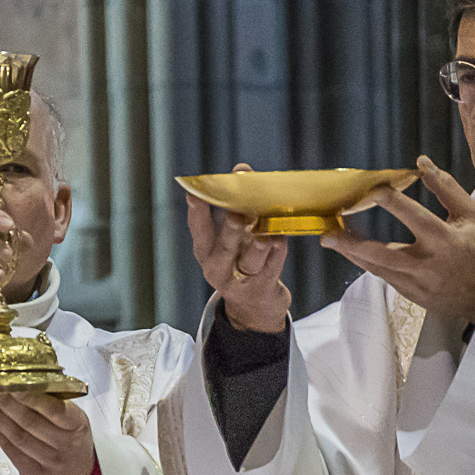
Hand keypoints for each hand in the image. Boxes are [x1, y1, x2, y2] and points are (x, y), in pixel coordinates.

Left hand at [0, 392, 95, 474]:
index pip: (54, 409)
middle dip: (5, 402)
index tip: (12, 383)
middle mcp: (65, 445)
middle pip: (29, 421)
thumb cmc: (72, 441)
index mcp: (77, 425)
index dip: (32, 396)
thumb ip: (56, 400)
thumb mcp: (74, 421)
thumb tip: (33, 374)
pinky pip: (12, 450)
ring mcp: (50, 462)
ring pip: (17, 435)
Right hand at [186, 164, 289, 332]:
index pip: (198, 229)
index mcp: (206, 250)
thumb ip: (237, 201)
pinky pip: (270, 270)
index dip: (196, 212)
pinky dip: (276, 254)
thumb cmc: (242, 257)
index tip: (194, 193)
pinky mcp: (261, 290)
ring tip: (263, 236)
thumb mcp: (234, 234)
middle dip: (231, 230)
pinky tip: (280, 240)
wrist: (254, 305)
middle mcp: (217, 267)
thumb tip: (242, 170)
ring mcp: (239, 282)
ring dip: (257, 247)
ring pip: (248, 262)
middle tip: (237, 215)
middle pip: (223, 248)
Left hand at [321, 155, 474, 325]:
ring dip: (351, 253)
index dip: (392, 202)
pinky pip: (382, 277)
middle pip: (384, 254)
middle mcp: (429, 264)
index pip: (415, 218)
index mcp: (446, 240)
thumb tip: (422, 163)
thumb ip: (446, 187)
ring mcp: (418, 283)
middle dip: (354, 243)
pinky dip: (365, 263)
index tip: (373, 189)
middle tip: (330, 232)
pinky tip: (350, 250)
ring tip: (330, 238)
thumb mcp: (471, 215)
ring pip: (377, 268)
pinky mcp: (410, 294)